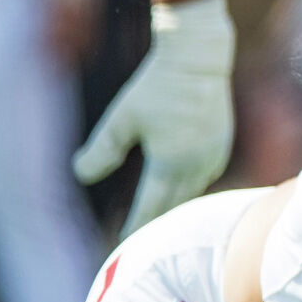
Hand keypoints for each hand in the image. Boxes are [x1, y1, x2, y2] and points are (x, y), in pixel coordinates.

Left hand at [74, 0, 235, 237]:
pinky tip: (179, 189)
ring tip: (158, 221)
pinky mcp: (221, 146)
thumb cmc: (156, 84)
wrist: (199, 57)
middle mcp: (196, 166)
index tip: (122, 244)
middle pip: (173, 207)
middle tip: (137, 241)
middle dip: (155, 224)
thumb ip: (102, 150)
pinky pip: (204, 178)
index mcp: (170, 163)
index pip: (150, 207)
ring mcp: (213, 157)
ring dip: (175, 208)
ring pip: (191, 194)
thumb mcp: (122, 117)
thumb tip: (80, 175)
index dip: (136, 227)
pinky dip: (189, 188)